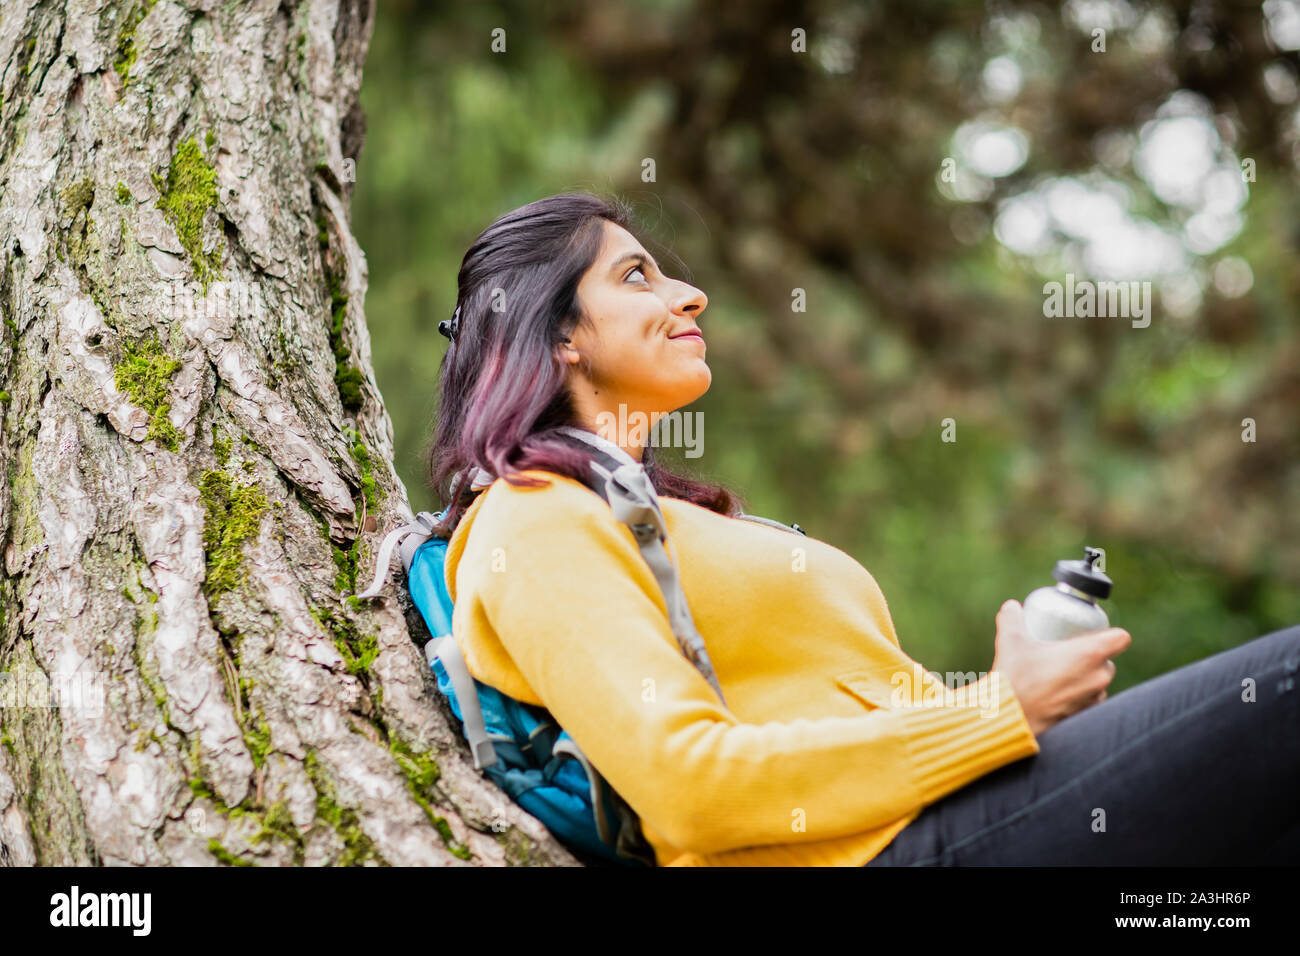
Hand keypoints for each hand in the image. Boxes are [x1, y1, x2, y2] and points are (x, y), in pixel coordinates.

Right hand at [990, 599, 1130, 736]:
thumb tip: (1012, 606)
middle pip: (1107, 660)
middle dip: (1090, 657)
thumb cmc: (1015, 679)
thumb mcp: (1009, 641)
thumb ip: (1011, 618)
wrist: (1010, 718)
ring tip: (1058, 676)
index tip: (1090, 634)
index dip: (1109, 634)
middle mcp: (1098, 677)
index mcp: (1089, 654)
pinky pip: (1089, 701)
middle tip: (1065, 653)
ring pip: (1098, 682)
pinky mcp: (1085, 717)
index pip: (1121, 638)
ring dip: (1084, 678)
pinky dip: (1077, 696)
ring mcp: (1094, 699)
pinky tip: (1055, 694)